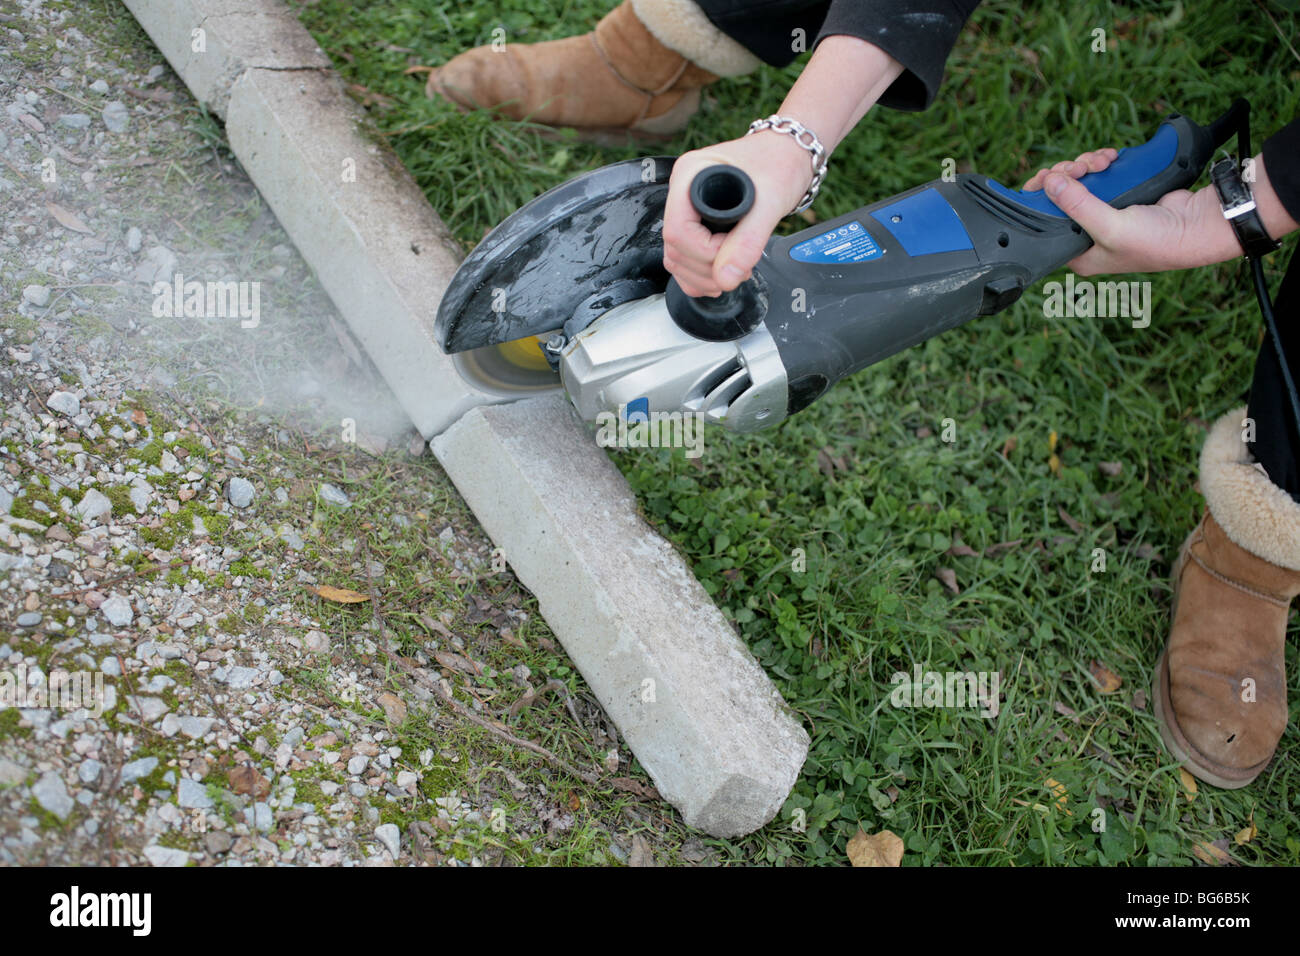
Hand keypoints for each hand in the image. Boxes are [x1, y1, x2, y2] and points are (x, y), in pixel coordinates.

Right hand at [663, 131, 811, 296]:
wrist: (789, 155)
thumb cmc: (780, 163)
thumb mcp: (769, 202)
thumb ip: (747, 242)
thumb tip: (725, 279)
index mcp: (690, 174)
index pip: (678, 230)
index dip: (705, 252)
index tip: (735, 248)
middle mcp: (682, 191)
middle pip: (675, 249)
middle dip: (708, 268)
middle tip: (742, 267)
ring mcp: (687, 208)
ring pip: (677, 259)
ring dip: (705, 276)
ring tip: (738, 270)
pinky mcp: (696, 223)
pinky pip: (685, 260)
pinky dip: (701, 276)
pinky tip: (723, 274)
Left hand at [1024, 149, 1238, 274]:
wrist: (1197, 225)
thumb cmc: (1156, 242)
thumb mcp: (1110, 228)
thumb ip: (1078, 206)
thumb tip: (1050, 182)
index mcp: (1078, 252)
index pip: (1044, 224)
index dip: (1040, 199)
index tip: (1046, 177)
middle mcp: (1086, 232)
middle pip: (1058, 196)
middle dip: (1066, 176)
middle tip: (1079, 168)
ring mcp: (1102, 210)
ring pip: (1077, 180)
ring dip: (1085, 164)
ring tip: (1100, 161)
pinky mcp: (1118, 193)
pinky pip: (1099, 172)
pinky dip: (1101, 162)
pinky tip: (1110, 158)